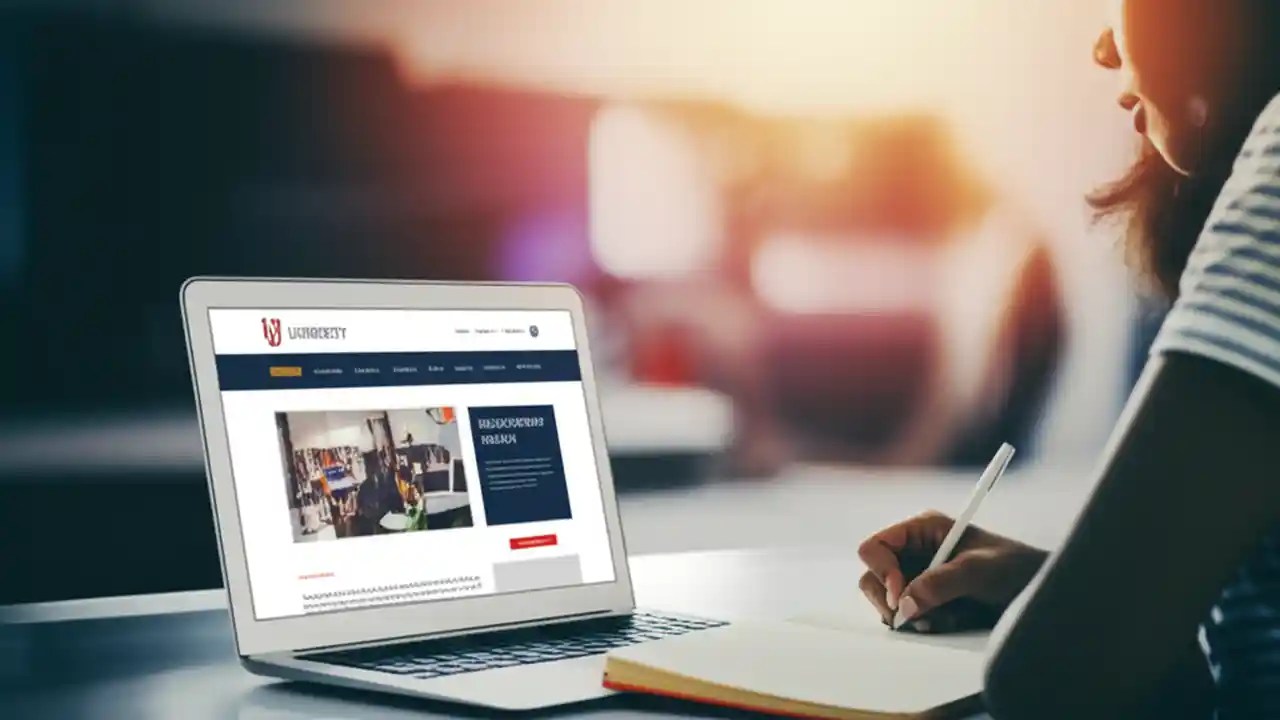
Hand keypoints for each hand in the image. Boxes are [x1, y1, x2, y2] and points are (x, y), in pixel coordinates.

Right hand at [857, 511, 1046, 632]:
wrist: (1039, 592)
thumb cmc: (1015, 569)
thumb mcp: (980, 571)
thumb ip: (941, 583)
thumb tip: (905, 606)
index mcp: (922, 529)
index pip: (875, 547)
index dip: (882, 572)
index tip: (901, 597)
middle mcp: (915, 551)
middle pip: (873, 577)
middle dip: (891, 600)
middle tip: (914, 618)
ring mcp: (919, 578)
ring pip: (888, 602)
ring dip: (911, 616)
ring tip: (945, 618)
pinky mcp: (927, 601)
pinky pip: (908, 618)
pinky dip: (924, 625)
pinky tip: (951, 621)